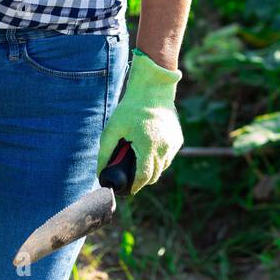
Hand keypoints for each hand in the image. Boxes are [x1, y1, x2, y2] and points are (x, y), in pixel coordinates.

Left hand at [96, 50, 182, 193]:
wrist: (152, 90)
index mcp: (148, 146)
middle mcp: (164, 147)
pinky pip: (169, 155)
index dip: (136, 186)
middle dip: (143, 180)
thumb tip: (101, 173)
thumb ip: (105, 152)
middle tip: (132, 178)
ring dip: (153, 169)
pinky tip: (150, 151)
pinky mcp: (178, 138)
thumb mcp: (112, 129)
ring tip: (140, 163)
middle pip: (155, 175)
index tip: (129, 189)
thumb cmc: (130, 109)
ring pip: (163, 166)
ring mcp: (173, 143)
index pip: (144, 177)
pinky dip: (160, 157)